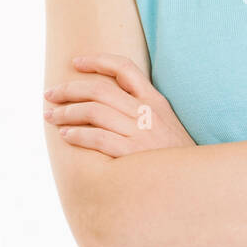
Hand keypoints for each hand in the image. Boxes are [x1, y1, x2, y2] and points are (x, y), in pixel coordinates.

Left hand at [43, 53, 194, 156]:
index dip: (97, 61)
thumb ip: (142, 111)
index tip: (75, 62)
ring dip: (67, 112)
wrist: (196, 185)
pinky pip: (98, 138)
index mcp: (155, 101)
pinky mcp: (134, 155)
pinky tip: (66, 136)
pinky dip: (77, 134)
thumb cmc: (175, 157)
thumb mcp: (166, 125)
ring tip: (51, 116)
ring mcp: (141, 133)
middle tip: (50, 94)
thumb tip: (108, 103)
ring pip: (94, 111)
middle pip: (100, 89)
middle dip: (69, 89)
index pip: (124, 68)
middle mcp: (147, 112)